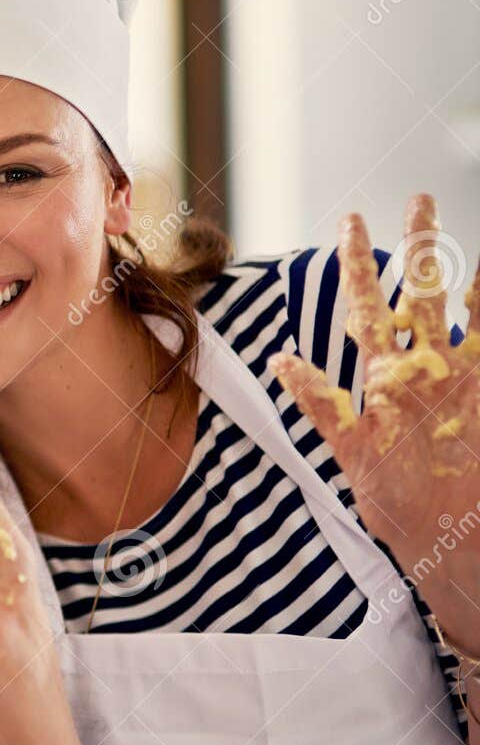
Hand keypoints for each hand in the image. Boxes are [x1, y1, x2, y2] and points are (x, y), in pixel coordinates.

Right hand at [269, 194, 479, 654]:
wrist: (465, 544)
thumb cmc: (405, 506)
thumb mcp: (349, 456)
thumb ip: (320, 402)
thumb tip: (283, 359)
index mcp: (384, 379)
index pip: (365, 305)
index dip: (355, 259)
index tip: (350, 219)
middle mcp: (431, 367)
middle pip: (423, 289)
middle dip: (418, 241)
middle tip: (420, 200)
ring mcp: (472, 377)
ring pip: (472, 304)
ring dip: (468, 266)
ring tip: (470, 232)